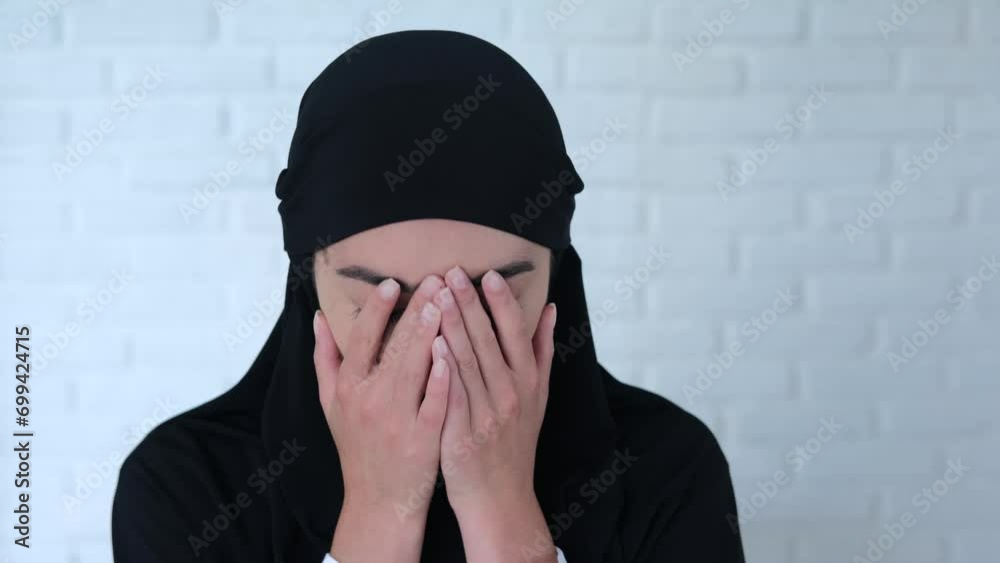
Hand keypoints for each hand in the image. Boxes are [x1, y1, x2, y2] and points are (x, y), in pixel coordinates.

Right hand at [314, 275, 450, 562]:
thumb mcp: (331, 405)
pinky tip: (452, 353)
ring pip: (415, 369)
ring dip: (431, 334)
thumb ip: (325, 360)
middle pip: (394, 347)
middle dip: (416, 311)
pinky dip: (441, 379)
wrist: (378, 503)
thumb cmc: (358, 447)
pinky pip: (433, 403)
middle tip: (436, 280)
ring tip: (448, 303)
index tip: (393, 283)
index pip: (361, 339)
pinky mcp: (422, 439)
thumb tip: (319, 318)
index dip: (377, 310)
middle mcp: (369, 400)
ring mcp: (396, 420)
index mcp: (348, 388)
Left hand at [431, 266, 558, 561]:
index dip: (501, 303)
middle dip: (469, 304)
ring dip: (452, 325)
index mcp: (528, 382)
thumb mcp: (538, 398)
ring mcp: (487, 413)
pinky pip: (451, 393)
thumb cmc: (514, 444)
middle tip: (452, 272)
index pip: (516, 333)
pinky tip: (432, 342)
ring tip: (437, 294)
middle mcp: (511, 394)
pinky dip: (443, 366)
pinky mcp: (462, 432)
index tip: (488, 274)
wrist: (501, 498)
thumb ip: (542, 352)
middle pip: (488, 341)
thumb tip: (550, 309)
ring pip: (468, 361)